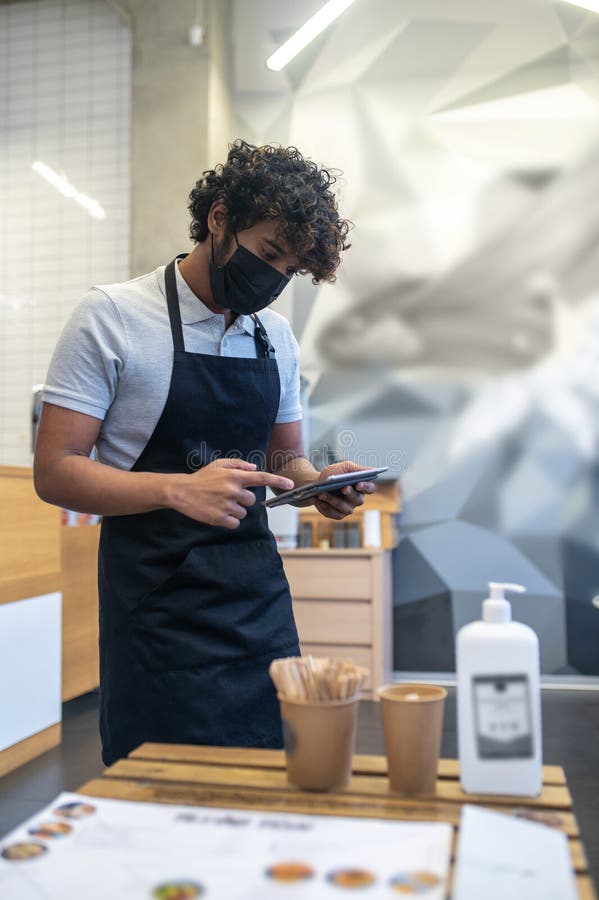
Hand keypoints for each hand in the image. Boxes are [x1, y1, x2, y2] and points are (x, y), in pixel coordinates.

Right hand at [166, 459, 293, 528]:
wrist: (181, 492)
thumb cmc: (202, 478)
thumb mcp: (219, 465)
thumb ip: (238, 465)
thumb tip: (254, 468)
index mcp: (234, 476)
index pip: (261, 477)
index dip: (278, 480)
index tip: (290, 484)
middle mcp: (233, 490)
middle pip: (252, 500)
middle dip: (243, 499)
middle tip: (228, 496)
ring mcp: (227, 505)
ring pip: (243, 513)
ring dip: (235, 510)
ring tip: (219, 503)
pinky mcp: (219, 518)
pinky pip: (235, 523)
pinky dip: (229, 521)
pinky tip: (218, 512)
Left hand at [314, 460, 377, 520]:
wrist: (318, 482)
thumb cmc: (334, 473)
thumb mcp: (345, 467)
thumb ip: (357, 469)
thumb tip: (372, 470)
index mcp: (362, 487)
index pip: (370, 488)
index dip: (366, 487)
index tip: (358, 484)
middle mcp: (357, 499)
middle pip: (358, 499)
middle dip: (350, 494)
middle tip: (343, 488)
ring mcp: (348, 509)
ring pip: (344, 508)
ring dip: (333, 500)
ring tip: (322, 493)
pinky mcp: (337, 514)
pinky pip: (332, 513)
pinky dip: (323, 505)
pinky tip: (316, 499)